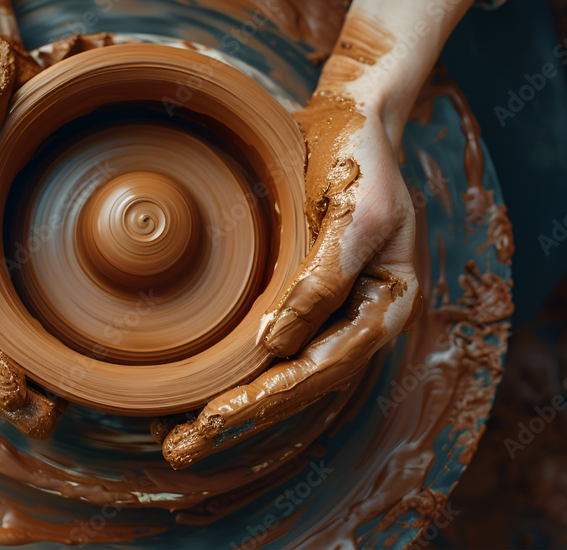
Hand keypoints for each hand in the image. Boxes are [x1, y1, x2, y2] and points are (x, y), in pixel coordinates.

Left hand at [162, 0, 479, 468]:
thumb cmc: (362, 160)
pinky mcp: (307, 298)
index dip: (270, 398)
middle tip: (181, 446)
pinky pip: (274, 348)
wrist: (355, 120)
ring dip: (235, 407)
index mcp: (387, 307)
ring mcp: (334, 313)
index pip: (323, 369)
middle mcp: (361, 321)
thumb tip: (278, 346)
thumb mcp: (357, 213)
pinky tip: (202, 388)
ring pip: (284, 376)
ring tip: (179, 435)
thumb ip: (326, 278)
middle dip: (242, 418)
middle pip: (300, 387)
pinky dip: (239, 373)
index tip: (216, 416)